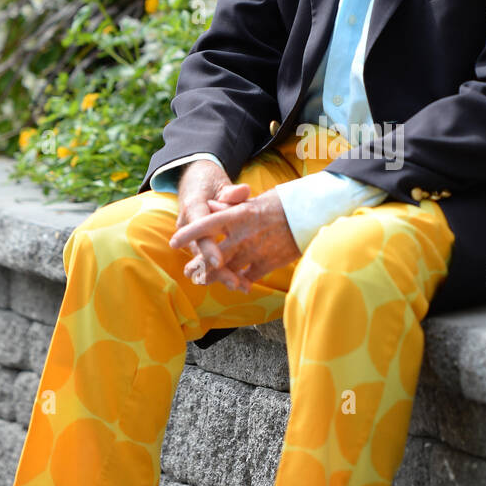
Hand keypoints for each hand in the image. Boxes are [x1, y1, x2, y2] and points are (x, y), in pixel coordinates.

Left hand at [169, 188, 298, 292]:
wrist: (311, 215)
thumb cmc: (282, 203)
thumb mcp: (254, 200)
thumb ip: (230, 205)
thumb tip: (209, 207)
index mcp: (240, 215)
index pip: (207, 224)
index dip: (189, 234)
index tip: (173, 242)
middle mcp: (245, 234)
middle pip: (213, 255)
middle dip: (198, 266)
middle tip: (188, 271)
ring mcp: (257, 251)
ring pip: (228, 270)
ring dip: (213, 278)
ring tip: (202, 281)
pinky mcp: (269, 263)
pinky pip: (249, 278)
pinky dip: (239, 283)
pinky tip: (234, 285)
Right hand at [175, 161, 251, 291]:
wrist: (195, 184)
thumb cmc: (209, 183)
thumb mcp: (219, 183)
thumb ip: (230, 191)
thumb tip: (242, 192)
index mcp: (193, 209)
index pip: (199, 230)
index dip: (209, 248)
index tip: (219, 261)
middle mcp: (189, 227)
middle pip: (202, 252)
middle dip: (217, 270)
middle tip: (234, 283)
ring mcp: (194, 238)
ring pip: (206, 261)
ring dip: (222, 275)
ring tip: (241, 287)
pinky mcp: (202, 245)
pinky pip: (211, 261)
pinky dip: (226, 271)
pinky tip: (244, 283)